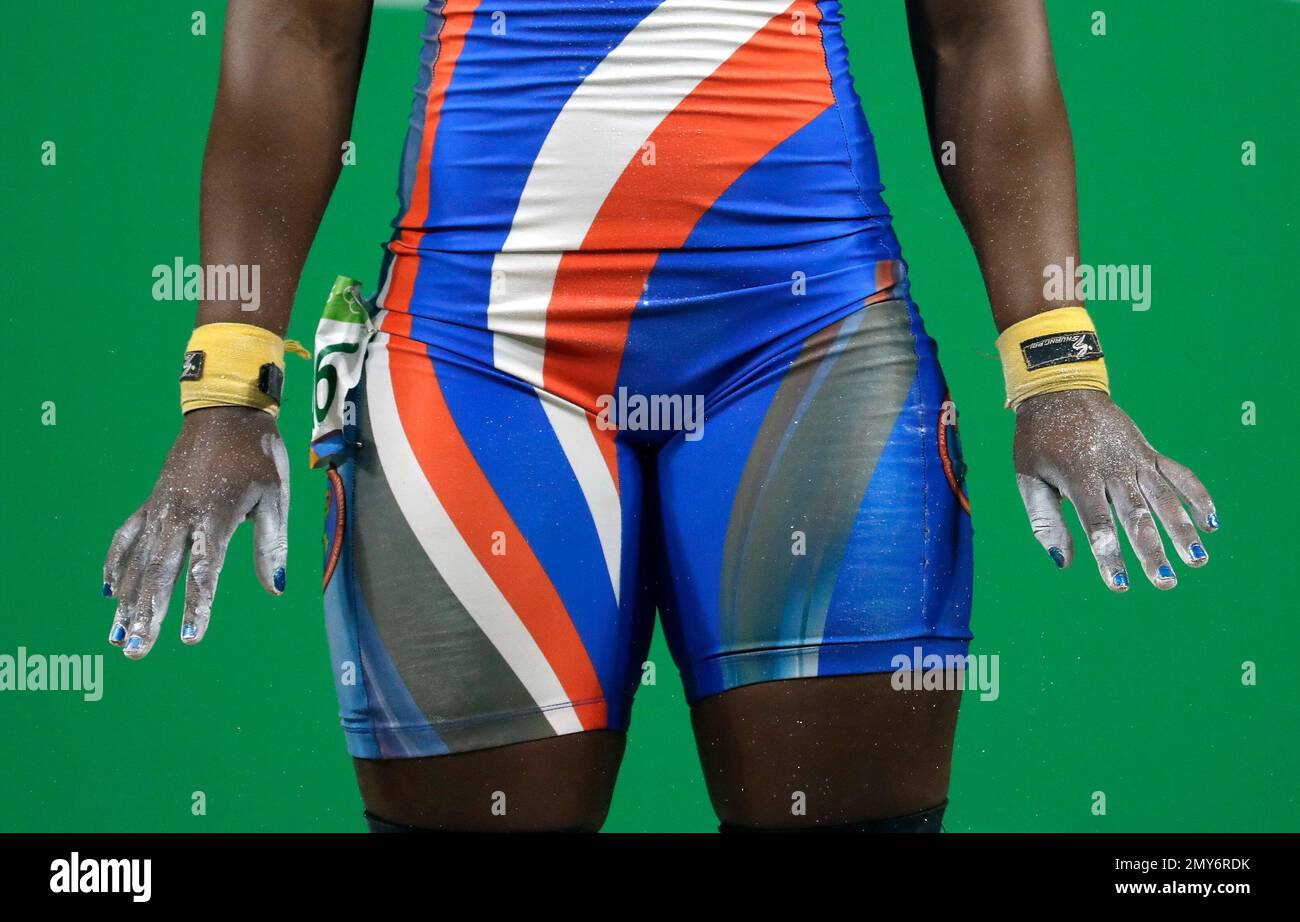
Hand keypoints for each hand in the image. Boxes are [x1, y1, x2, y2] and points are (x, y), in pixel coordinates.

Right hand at [103, 406, 289, 656]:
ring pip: (138, 561)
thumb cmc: (258, 455)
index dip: (196, 606)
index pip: (204, 571)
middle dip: (148, 615)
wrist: (226, 411)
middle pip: (160, 573)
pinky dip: (116, 563)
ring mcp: (161, 509)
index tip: (190, 638)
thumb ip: (271, 545)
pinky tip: (109, 590)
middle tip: (137, 650)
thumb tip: (277, 589)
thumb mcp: (275, 497)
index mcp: (216, 516)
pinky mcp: (152, 501)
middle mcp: (181, 515)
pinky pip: (127, 536)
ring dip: (127, 600)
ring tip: (118, 636)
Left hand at [1013, 389, 1216, 591]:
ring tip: (1197, 560)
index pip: (1097, 523)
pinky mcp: (1148, 451)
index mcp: (1079, 477)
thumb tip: (1064, 563)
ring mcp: (1134, 458)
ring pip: (1164, 497)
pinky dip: (1197, 495)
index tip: (1121, 585)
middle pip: (1137, 515)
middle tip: (1165, 582)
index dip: (1109, 555)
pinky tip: (1211, 524)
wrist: (1060, 390)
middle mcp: (1111, 468)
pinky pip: (1178, 473)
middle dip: (1152, 550)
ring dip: (1183, 529)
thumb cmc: (1039, 442)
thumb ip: (1045, 521)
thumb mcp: (1029, 478)